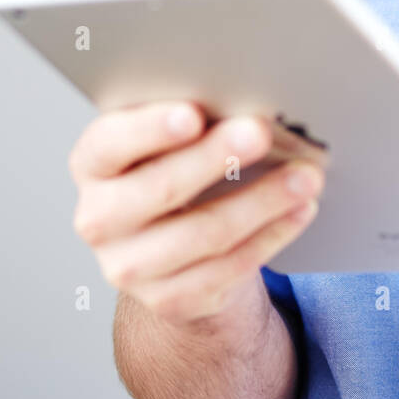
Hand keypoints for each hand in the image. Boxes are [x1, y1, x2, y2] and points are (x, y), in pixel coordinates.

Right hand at [68, 103, 324, 325]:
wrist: (167, 240)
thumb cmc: (171, 164)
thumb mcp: (165, 136)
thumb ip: (188, 117)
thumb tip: (244, 99)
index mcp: (93, 164)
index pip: (110, 143)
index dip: (150, 129)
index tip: (194, 114)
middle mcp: (100, 218)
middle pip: (163, 187)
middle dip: (219, 157)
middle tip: (263, 132)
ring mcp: (130, 266)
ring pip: (205, 232)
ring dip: (263, 201)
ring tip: (305, 176)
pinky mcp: (169, 299)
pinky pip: (228, 268)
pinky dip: (272, 234)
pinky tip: (300, 210)